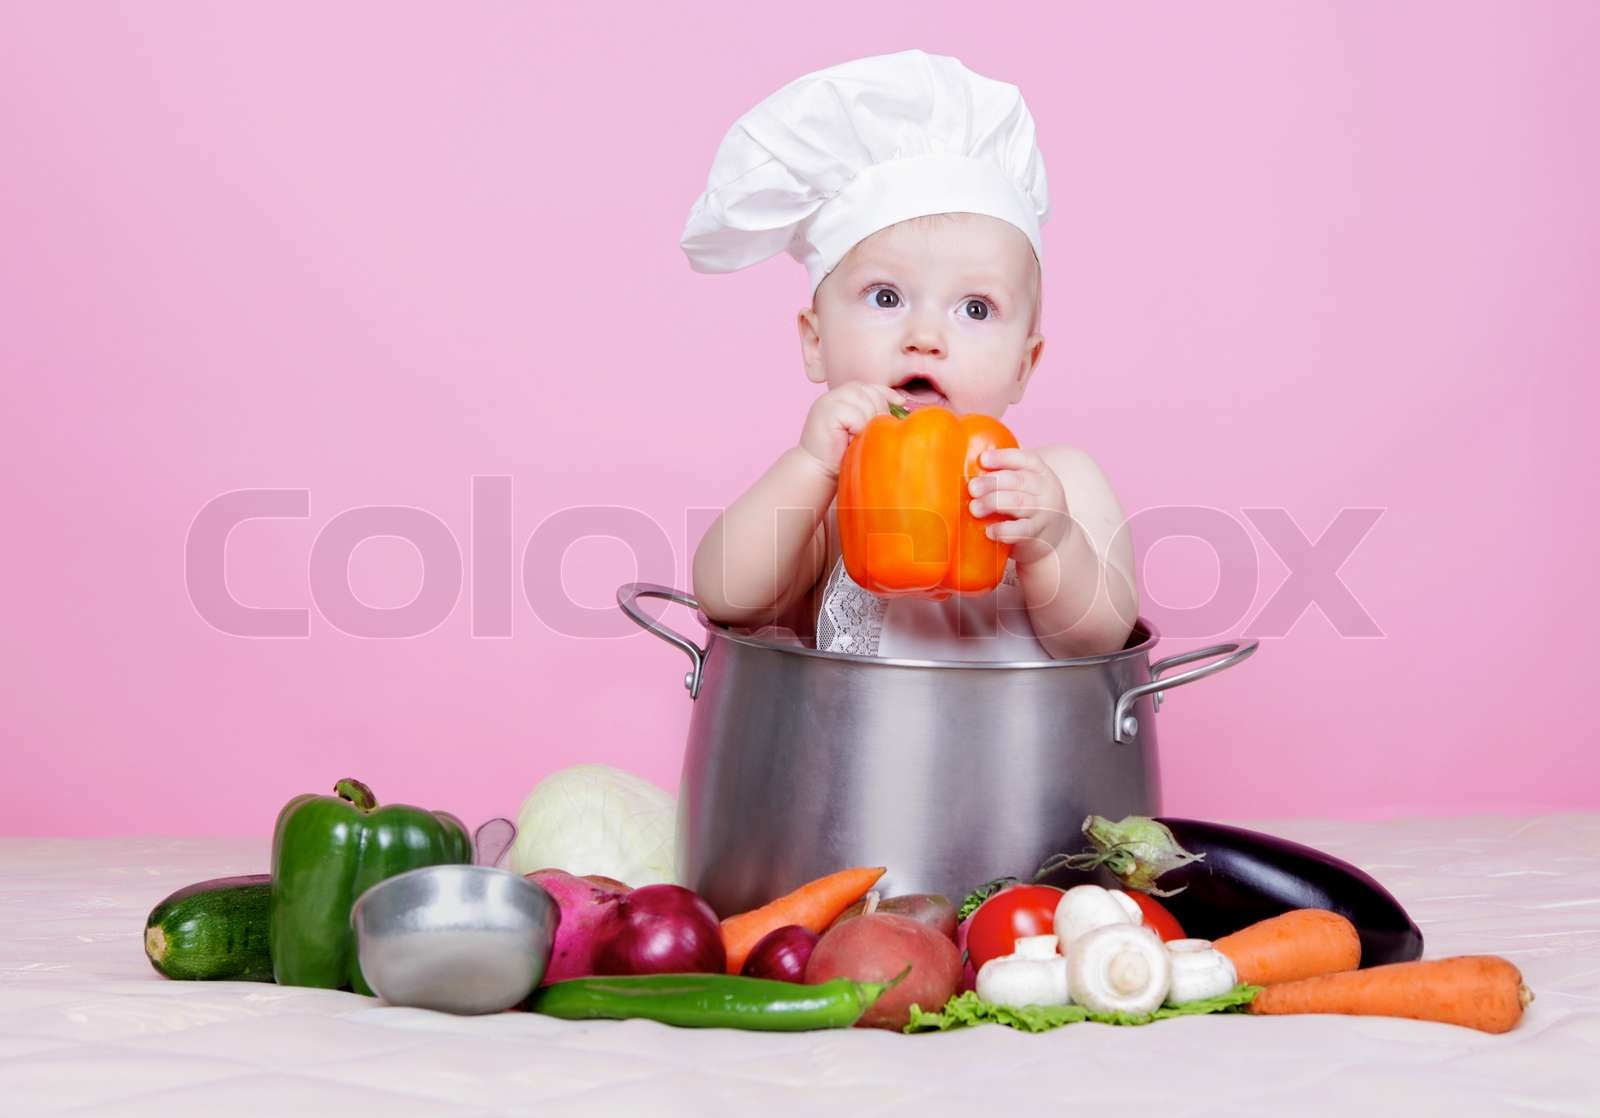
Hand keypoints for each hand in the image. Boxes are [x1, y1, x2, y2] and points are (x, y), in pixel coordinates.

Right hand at [797, 383, 905, 478]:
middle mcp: (836, 394)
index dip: (888, 394)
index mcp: (844, 396)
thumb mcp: (861, 429)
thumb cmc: (841, 454)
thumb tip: (901, 404)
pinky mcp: (827, 411)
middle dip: (879, 412)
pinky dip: (858, 429)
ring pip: (866, 402)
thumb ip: (873, 413)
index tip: (900, 403)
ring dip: (868, 423)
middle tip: (870, 434)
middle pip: (871, 393)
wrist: (817, 470)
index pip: (871, 387)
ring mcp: (830, 401)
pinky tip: (850, 439)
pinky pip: (857, 416)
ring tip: (858, 438)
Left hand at [967, 447, 1073, 566]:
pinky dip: (1003, 530)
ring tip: (974, 508)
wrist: (1056, 536)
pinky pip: (1021, 530)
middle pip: (1018, 481)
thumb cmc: (1031, 503)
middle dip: (992, 482)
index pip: (1025, 459)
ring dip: (993, 503)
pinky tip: (989, 531)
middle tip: (972, 488)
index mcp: (1041, 472)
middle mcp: (1045, 490)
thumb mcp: (1027, 484)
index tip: (983, 459)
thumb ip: (1008, 471)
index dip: (1003, 457)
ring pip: (1018, 503)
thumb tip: (978, 456)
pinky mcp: (1038, 534)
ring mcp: (1044, 512)